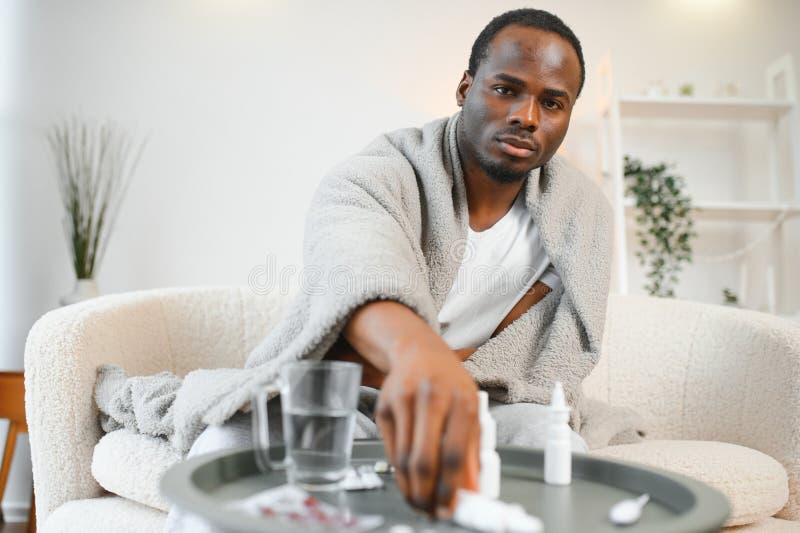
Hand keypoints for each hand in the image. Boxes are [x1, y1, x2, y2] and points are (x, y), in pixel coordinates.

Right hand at [375, 338, 479, 517]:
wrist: (419, 352)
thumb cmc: (449, 383)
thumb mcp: (470, 410)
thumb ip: (473, 450)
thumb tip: (471, 490)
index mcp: (461, 399)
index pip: (455, 453)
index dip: (450, 487)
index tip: (448, 507)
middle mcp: (431, 397)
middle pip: (425, 458)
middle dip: (426, 493)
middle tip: (429, 509)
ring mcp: (404, 400)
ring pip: (404, 458)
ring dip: (411, 487)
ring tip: (419, 500)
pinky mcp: (384, 406)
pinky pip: (391, 449)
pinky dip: (400, 471)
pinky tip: (408, 479)